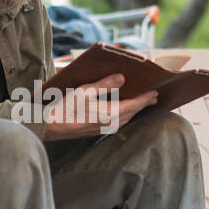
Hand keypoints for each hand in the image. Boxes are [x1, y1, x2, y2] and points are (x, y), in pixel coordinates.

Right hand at [42, 74, 157, 140]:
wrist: (52, 126)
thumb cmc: (66, 107)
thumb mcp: (85, 91)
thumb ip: (105, 84)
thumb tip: (122, 78)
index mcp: (110, 113)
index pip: (135, 104)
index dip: (146, 98)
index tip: (156, 92)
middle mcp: (111, 123)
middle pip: (132, 113)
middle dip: (143, 104)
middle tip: (153, 97)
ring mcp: (104, 128)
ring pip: (125, 119)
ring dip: (134, 111)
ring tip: (141, 103)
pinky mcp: (98, 131)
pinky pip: (118, 122)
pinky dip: (125, 115)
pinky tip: (123, 111)